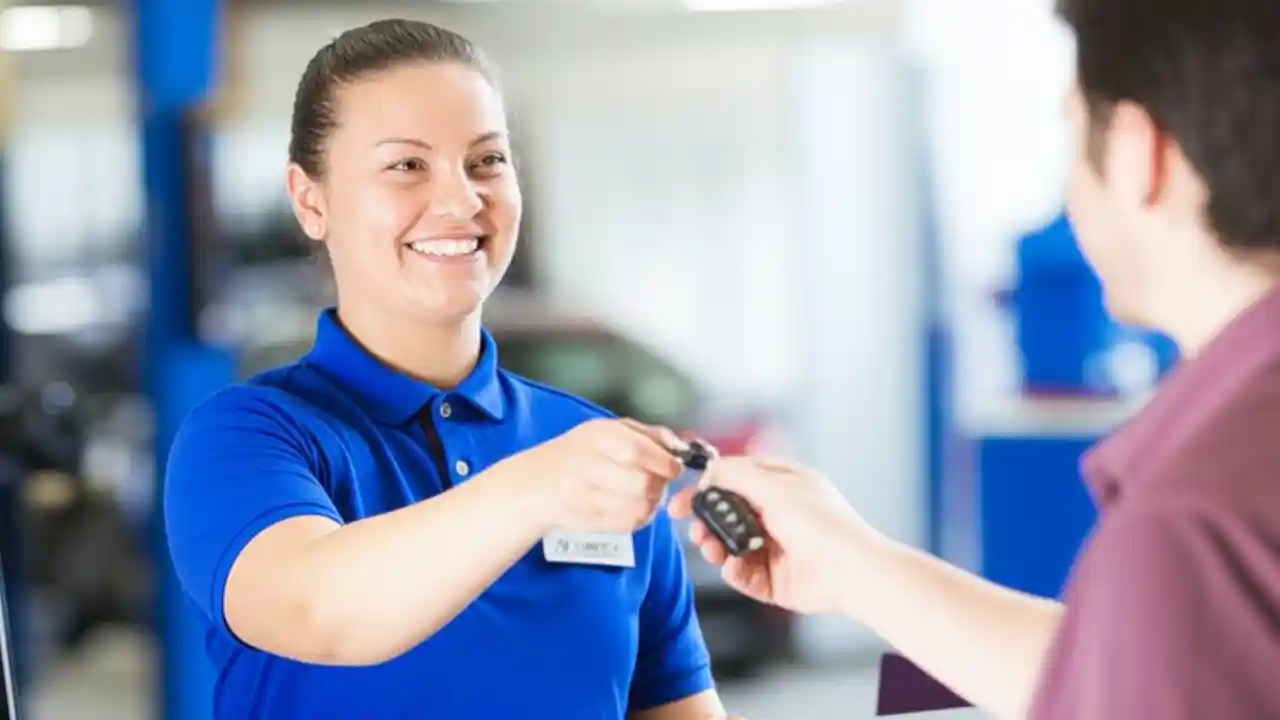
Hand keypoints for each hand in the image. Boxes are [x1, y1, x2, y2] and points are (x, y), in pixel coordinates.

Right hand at [523, 418, 685, 533]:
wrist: (542, 481)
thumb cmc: (583, 452)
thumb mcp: (611, 429)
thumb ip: (650, 434)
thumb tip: (680, 447)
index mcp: (596, 437)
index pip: (637, 451)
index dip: (663, 462)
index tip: (673, 466)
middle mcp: (586, 466)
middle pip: (640, 484)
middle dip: (659, 484)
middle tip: (659, 480)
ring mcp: (583, 497)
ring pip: (638, 508)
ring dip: (651, 503)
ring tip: (644, 493)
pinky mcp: (586, 521)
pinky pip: (628, 525)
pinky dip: (639, 517)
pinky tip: (632, 506)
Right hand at [669, 456, 883, 615]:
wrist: (850, 571)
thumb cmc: (822, 523)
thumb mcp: (773, 486)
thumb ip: (735, 475)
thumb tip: (708, 472)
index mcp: (780, 485)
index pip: (733, 480)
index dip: (704, 489)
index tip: (680, 501)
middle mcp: (777, 515)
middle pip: (727, 515)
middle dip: (707, 522)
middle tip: (696, 529)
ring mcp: (776, 548)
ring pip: (731, 546)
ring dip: (715, 547)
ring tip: (712, 549)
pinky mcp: (775, 579)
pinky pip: (743, 575)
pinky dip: (734, 572)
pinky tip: (734, 568)